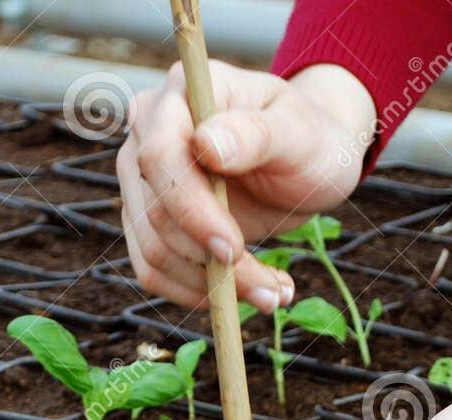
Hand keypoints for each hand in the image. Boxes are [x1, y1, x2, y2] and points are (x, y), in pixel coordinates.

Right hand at [119, 61, 375, 311]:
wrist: (308, 162)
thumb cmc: (309, 138)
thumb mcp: (300, 133)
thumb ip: (256, 134)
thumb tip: (206, 145)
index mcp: (181, 93)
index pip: (160, 156)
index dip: (190, 210)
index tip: (233, 250)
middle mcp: (148, 133)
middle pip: (154, 213)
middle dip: (211, 263)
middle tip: (273, 292)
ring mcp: (143, 180)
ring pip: (154, 252)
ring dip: (212, 288)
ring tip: (273, 293)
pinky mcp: (148, 221)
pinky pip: (155, 271)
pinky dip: (201, 293)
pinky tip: (251, 291)